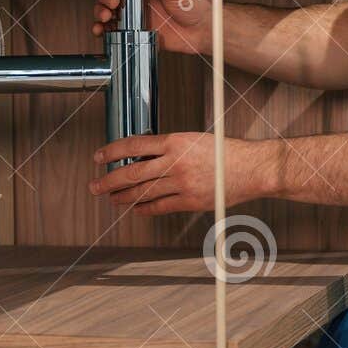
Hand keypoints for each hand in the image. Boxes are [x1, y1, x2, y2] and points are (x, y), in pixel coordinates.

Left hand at [88, 133, 281, 214]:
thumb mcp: (194, 140)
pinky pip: (160, 207)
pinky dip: (145, 208)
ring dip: (123, 196)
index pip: (134, 145)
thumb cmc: (227, 151)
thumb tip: (143, 156)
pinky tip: (136, 208)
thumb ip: (170, 148)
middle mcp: (175, 162)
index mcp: (175, 141)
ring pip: (143, 192)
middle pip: (132, 173)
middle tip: (94, 186)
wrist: (252, 168)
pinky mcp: (190, 201)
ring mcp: (182, 183)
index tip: (99, 157)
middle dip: (109, 180)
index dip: (112, 152)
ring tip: (112, 198)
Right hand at [91, 0, 210, 54]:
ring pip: (106, 7)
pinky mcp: (134, 29)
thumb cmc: (196, 6)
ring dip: (100, 10)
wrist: (203, 32)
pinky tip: (101, 29)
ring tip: (107, 16)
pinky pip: (113, 28)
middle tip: (113, 2)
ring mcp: (134, 12)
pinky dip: (102, 29)